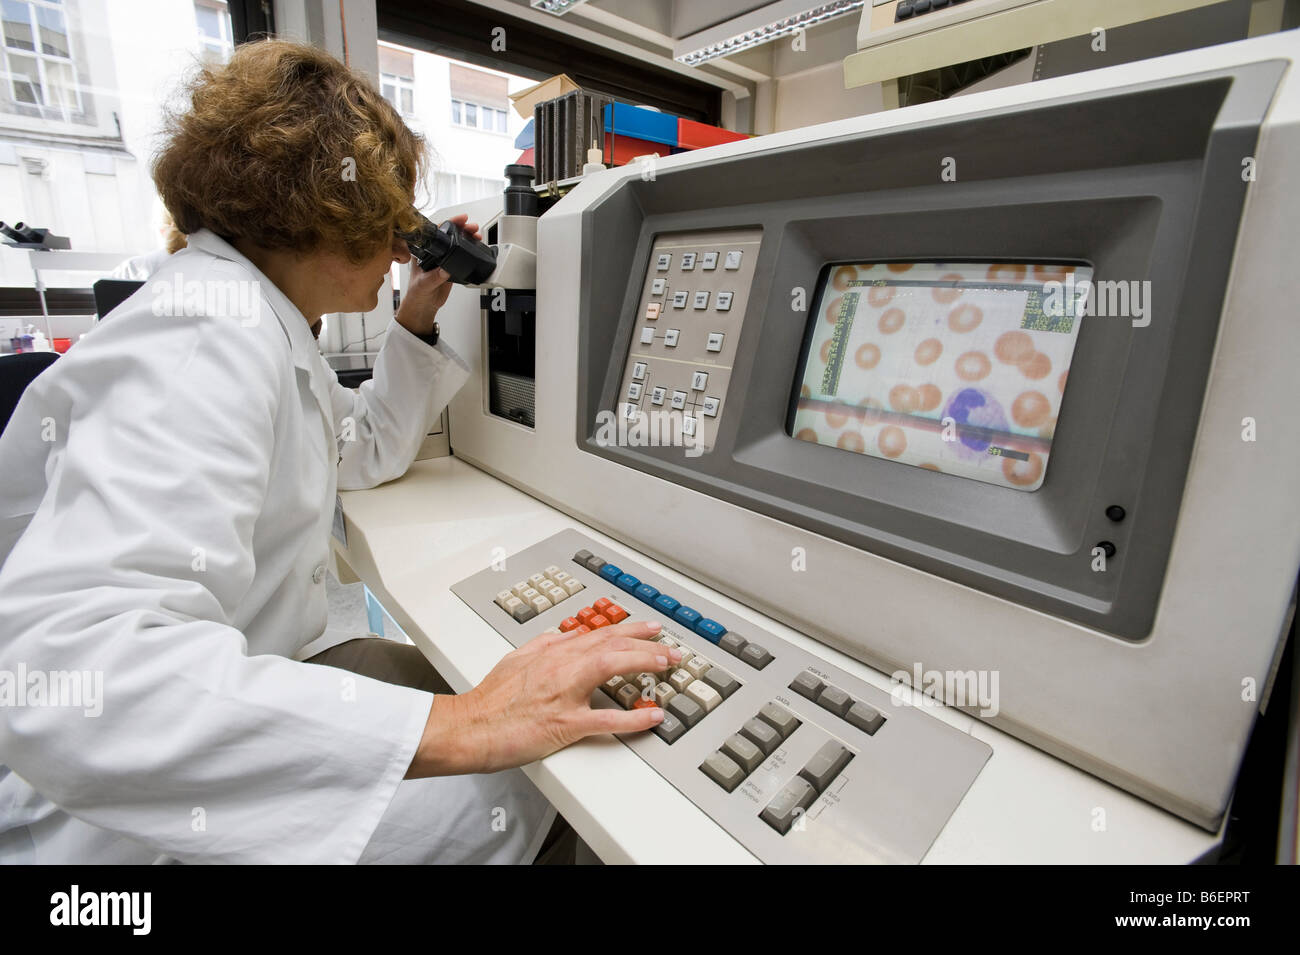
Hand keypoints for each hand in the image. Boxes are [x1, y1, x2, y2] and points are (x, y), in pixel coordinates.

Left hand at [394, 212, 480, 337]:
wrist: (424, 306)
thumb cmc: (417, 294)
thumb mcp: (424, 284)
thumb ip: (434, 277)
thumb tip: (445, 269)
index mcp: (422, 252)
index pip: (436, 232)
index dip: (448, 223)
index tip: (459, 220)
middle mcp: (433, 253)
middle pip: (449, 235)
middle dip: (462, 228)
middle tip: (472, 227)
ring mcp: (443, 259)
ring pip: (456, 243)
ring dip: (467, 237)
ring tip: (476, 234)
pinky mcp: (451, 267)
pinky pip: (461, 255)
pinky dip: (469, 249)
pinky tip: (475, 247)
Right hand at [408, 620, 680, 776]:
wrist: (469, 728)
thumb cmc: (489, 700)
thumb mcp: (516, 660)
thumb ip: (543, 645)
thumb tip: (563, 634)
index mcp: (551, 653)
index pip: (598, 634)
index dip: (629, 629)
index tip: (650, 628)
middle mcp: (561, 667)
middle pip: (611, 644)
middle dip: (646, 642)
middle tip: (671, 646)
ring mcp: (564, 694)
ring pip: (611, 667)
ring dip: (643, 662)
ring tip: (667, 664)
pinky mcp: (564, 724)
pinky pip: (605, 720)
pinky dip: (633, 718)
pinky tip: (652, 716)